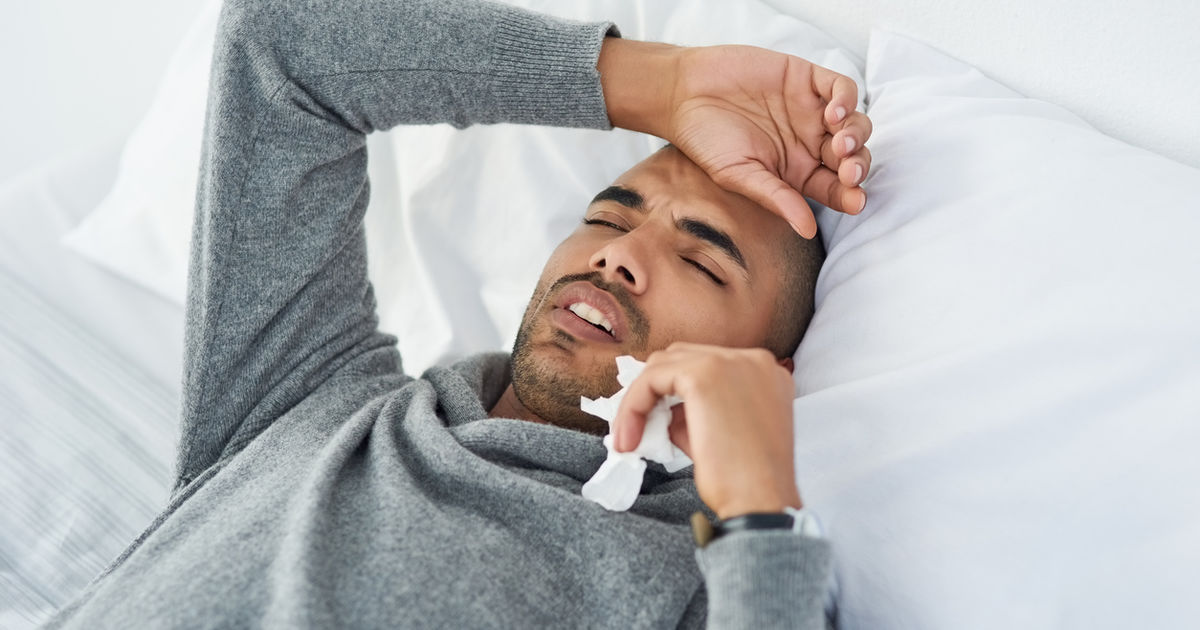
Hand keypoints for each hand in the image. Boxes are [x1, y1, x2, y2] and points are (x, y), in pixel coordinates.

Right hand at [600, 38, 872, 238]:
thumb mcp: (738, 175)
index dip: (850, 195)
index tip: (857, 202)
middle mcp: (810, 143)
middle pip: (853, 158)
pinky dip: (846, 100)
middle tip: (849, 172)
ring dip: (857, 135)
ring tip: (840, 142)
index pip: (835, 188)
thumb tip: (808, 230)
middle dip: (857, 166)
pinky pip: (842, 87)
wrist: (683, 94)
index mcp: (797, 172)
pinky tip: (832, 112)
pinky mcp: (807, 79)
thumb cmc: (706, 140)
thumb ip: (775, 197)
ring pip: (855, 124)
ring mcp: (812, 110)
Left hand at [611, 343, 801, 519]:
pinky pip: (651, 380)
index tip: (653, 421)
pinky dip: (633, 406)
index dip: (674, 389)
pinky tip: (629, 438)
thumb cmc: (745, 481)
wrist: (761, 503)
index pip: (707, 365)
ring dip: (640, 399)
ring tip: (630, 438)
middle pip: (684, 357)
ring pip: (664, 364)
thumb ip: (694, 412)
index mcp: (764, 373)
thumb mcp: (721, 434)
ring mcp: (730, 362)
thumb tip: (660, 411)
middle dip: (655, 389)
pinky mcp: (703, 375)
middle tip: (636, 426)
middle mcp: (752, 360)